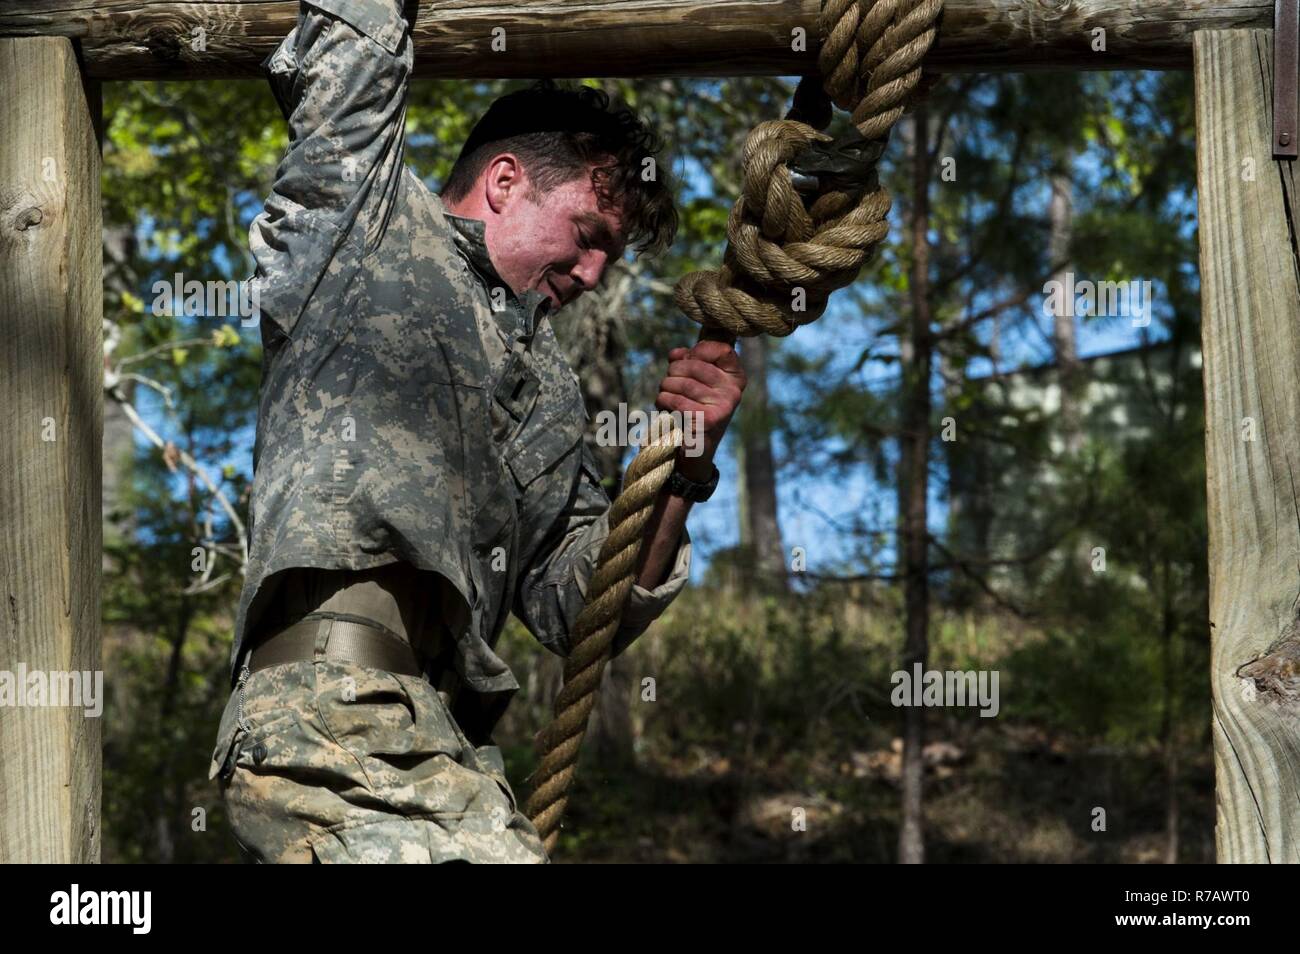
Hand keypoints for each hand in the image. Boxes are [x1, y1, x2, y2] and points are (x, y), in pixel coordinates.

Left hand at [655, 339, 745, 479]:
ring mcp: (722, 407)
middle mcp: (733, 392)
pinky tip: (665, 408)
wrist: (697, 450)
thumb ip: (689, 361)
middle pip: (694, 364)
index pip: (722, 349)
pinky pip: (675, 401)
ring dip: (665, 387)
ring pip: (680, 382)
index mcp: (736, 379)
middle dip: (673, 371)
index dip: (699, 350)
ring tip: (666, 396)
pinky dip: (663, 402)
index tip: (688, 358)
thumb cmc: (695, 410)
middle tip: (670, 383)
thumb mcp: (697, 382)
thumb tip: (676, 354)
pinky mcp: (707, 421)